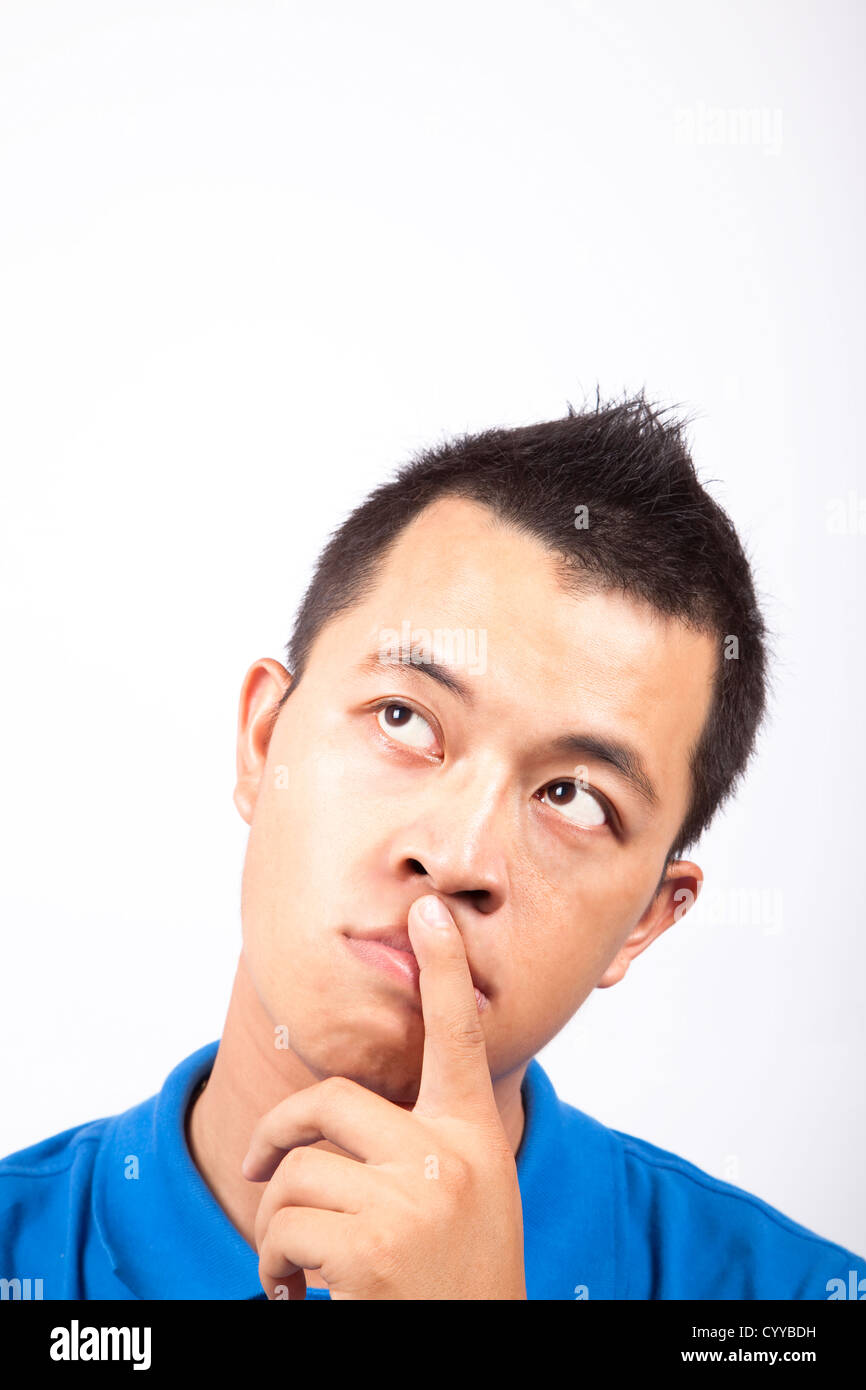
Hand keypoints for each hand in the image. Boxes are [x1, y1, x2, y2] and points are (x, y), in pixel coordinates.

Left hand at [242, 893, 526, 1299]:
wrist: (481, 1357)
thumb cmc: (462, 1281)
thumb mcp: (469, 1198)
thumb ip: (424, 1147)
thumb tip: (336, 1127)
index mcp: (474, 1137)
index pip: (460, 1036)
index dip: (445, 969)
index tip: (427, 909)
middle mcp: (448, 1158)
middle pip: (328, 1103)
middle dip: (278, 1135)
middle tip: (260, 1169)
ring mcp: (411, 1202)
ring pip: (295, 1174)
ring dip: (274, 1227)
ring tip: (294, 1269)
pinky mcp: (372, 1251)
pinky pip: (282, 1230)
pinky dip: (271, 1268)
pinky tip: (297, 1296)